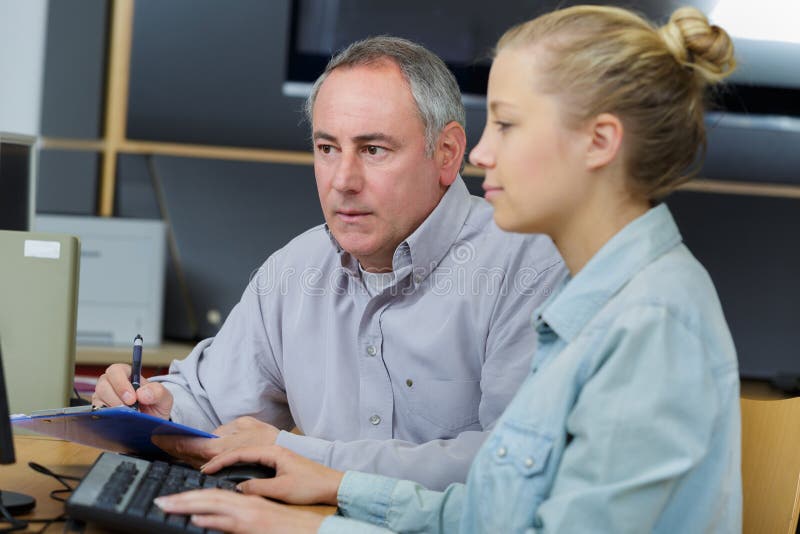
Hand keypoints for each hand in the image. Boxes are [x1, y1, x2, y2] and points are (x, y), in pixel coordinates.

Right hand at [92, 363, 172, 418]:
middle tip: (130, 409)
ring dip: (113, 409)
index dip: (121, 383)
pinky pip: (96, 412)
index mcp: (127, 374)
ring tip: (127, 416)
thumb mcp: (164, 397)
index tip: (132, 398)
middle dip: (116, 398)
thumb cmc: (155, 405)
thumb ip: (158, 391)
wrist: (152, 422)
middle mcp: (112, 383)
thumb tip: (143, 393)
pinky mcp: (99, 411)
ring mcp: (103, 397)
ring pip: (98, 399)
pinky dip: (107, 417)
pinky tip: (119, 421)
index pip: (116, 371)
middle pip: (103, 384)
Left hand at [152, 417, 280, 466]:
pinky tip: (186, 456)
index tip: (155, 435)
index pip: (187, 444)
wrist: (284, 455)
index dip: (169, 440)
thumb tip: (211, 433)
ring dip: (178, 454)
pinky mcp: (225, 470)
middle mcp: (215, 460)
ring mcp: (219, 467)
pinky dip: (191, 459)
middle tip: (155, 441)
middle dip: (170, 448)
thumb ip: (225, 429)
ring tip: (166, 446)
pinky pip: (203, 465)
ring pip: (193, 462)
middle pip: (186, 455)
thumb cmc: (268, 439)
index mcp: (217, 447)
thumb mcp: (246, 424)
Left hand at [154, 489, 324, 533]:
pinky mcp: (254, 525)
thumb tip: (219, 516)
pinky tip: (197, 520)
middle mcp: (247, 504)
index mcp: (248, 501)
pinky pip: (229, 522)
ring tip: (168, 506)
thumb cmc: (291, 522)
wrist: (316, 523)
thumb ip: (243, 512)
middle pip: (208, 498)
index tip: (172, 499)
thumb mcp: (263, 515)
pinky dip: (212, 519)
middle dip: (182, 500)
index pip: (214, 494)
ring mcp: (250, 515)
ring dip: (189, 506)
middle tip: (160, 502)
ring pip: (214, 505)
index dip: (192, 496)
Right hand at [202, 445, 343, 505]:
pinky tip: (234, 462)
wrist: (332, 484)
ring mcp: (276, 451)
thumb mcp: (281, 490)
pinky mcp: (279, 457)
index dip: (221, 461)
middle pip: (241, 447)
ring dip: (229, 455)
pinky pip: (254, 453)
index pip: (240, 452)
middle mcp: (273, 447)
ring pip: (246, 449)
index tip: (207, 470)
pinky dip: (240, 456)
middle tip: (204, 468)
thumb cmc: (310, 486)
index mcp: (273, 451)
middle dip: (220, 456)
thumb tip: (237, 488)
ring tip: (214, 464)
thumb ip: (257, 487)